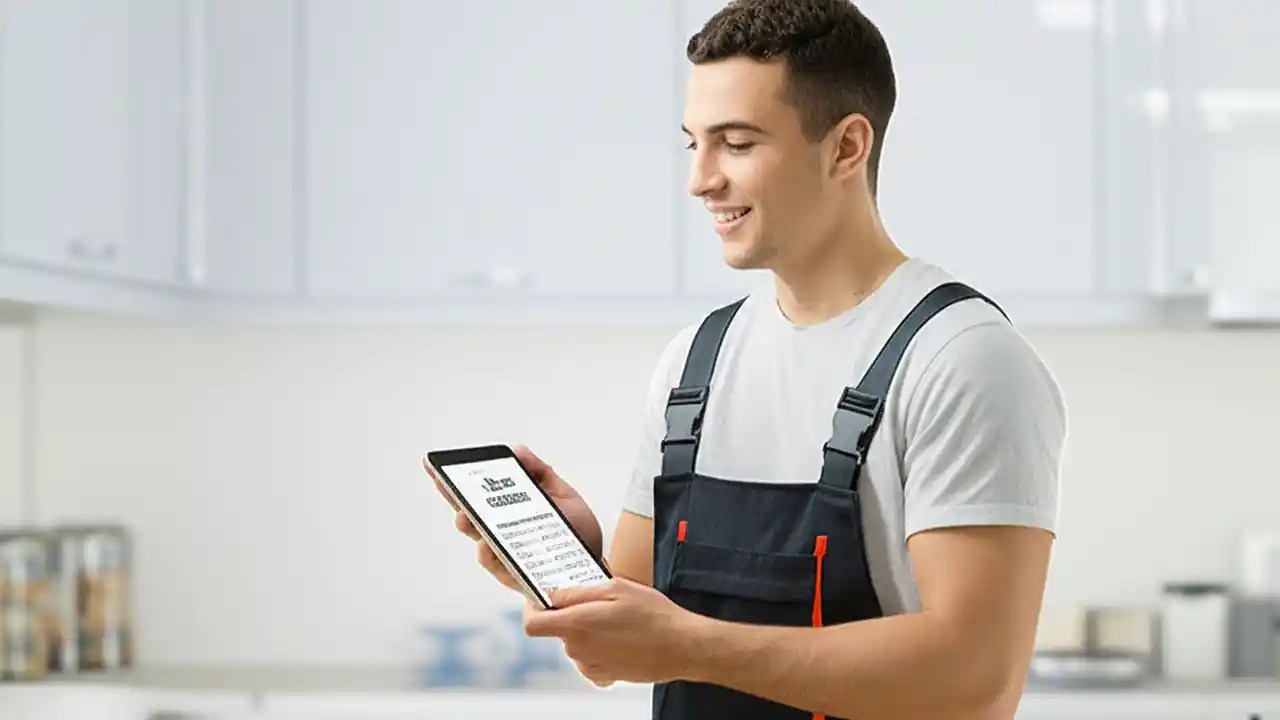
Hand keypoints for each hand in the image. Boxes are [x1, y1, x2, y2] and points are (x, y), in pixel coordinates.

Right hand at [424, 445, 604, 594]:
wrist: (599, 563)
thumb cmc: (577, 530)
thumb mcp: (562, 494)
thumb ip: (540, 473)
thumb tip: (517, 450)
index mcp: (506, 514)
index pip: (473, 497)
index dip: (450, 483)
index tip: (433, 465)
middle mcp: (500, 537)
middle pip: (468, 519)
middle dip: (454, 501)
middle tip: (445, 484)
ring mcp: (507, 559)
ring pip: (480, 544)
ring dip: (470, 529)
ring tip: (465, 515)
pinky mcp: (518, 578)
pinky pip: (500, 568)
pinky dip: (491, 555)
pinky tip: (488, 544)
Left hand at [523, 578, 699, 686]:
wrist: (682, 647)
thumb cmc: (654, 615)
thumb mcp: (617, 588)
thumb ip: (579, 591)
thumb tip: (553, 593)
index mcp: (578, 624)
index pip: (533, 624)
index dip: (532, 609)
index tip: (542, 599)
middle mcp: (579, 649)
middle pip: (558, 629)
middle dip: (572, 613)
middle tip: (600, 601)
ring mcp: (590, 665)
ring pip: (575, 642)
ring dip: (588, 629)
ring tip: (618, 620)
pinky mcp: (603, 675)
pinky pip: (590, 657)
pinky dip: (599, 646)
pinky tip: (621, 638)